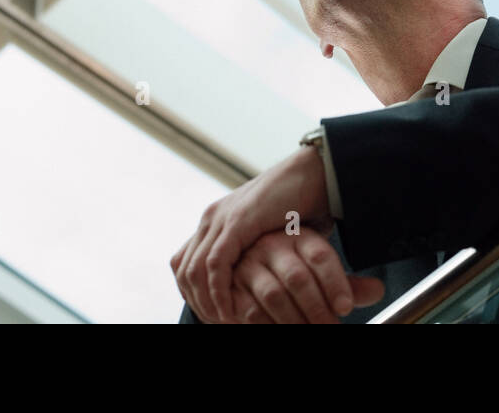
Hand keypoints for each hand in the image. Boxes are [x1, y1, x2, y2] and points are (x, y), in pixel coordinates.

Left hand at [171, 145, 329, 323]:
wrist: (315, 174)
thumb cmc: (300, 205)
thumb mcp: (268, 234)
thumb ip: (254, 252)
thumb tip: (258, 282)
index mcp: (216, 219)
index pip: (185, 262)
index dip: (192, 292)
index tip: (210, 315)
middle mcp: (212, 217)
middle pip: (183, 269)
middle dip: (196, 302)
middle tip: (215, 325)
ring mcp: (222, 218)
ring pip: (195, 270)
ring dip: (206, 302)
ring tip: (224, 323)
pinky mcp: (238, 222)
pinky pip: (216, 265)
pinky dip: (219, 291)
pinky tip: (230, 311)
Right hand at [230, 227, 384, 323]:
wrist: (246, 267)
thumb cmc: (291, 273)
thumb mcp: (319, 274)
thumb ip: (345, 284)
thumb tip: (378, 290)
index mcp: (299, 236)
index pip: (320, 256)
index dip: (336, 284)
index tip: (347, 308)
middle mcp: (272, 245)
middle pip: (297, 277)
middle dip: (316, 309)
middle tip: (330, 327)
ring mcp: (249, 264)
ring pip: (274, 295)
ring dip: (294, 321)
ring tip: (309, 331)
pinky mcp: (230, 285)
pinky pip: (250, 310)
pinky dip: (268, 326)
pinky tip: (282, 329)